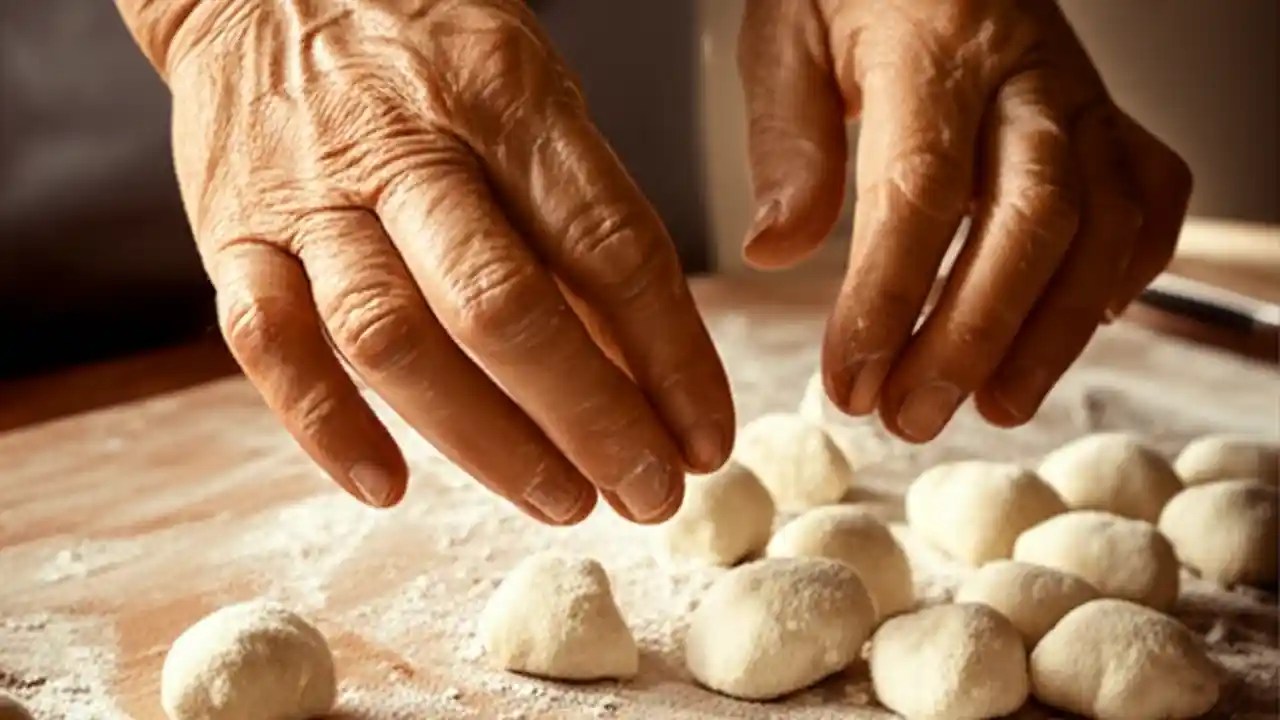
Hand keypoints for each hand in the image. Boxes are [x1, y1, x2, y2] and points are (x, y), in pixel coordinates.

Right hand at [118, 0, 733, 522]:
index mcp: (506, 99)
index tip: (704, 438)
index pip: (609, 245)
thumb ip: (575, 221)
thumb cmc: (427, 48)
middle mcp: (407, 146)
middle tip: (651, 495)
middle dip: (591, 421)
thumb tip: (641, 366)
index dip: (671, 357)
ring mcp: (311, 193)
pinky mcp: (231, 231)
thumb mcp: (532, 94)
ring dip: (485, 443)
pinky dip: (325, 426)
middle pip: (504, 307)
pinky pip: (266, 343)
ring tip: (563, 502)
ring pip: (393, 338)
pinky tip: (390, 487)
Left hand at [739, 0, 1191, 440]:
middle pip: (1032, 219)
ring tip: (992, 406)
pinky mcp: (1109, 119)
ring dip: (1051, 333)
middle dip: (973, 336)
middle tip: (909, 415)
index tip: (850, 378)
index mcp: (932, 46)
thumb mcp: (784, 37)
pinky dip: (1124, 274)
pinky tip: (1077, 328)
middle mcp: (1026, 74)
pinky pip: (1147, 200)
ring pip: (1103, 226)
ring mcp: (1081, 97)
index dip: (888, 297)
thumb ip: (787, 140)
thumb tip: (776, 251)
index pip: (920, 187)